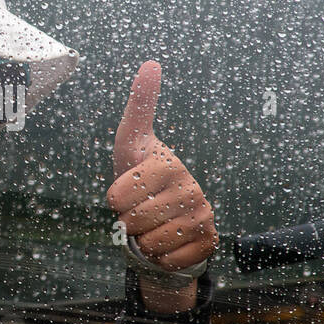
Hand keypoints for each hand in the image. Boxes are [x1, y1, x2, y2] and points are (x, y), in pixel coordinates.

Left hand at [107, 60, 217, 313]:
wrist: (165, 216)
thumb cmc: (141, 176)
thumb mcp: (132, 142)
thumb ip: (140, 105)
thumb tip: (151, 63)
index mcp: (168, 164)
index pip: (119, 196)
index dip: (114, 199)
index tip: (125, 191)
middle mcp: (191, 189)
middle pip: (134, 221)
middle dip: (128, 221)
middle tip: (139, 210)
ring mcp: (203, 217)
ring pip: (151, 243)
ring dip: (144, 240)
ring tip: (152, 225)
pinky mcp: (209, 243)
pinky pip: (169, 260)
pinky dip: (161, 257)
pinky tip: (168, 242)